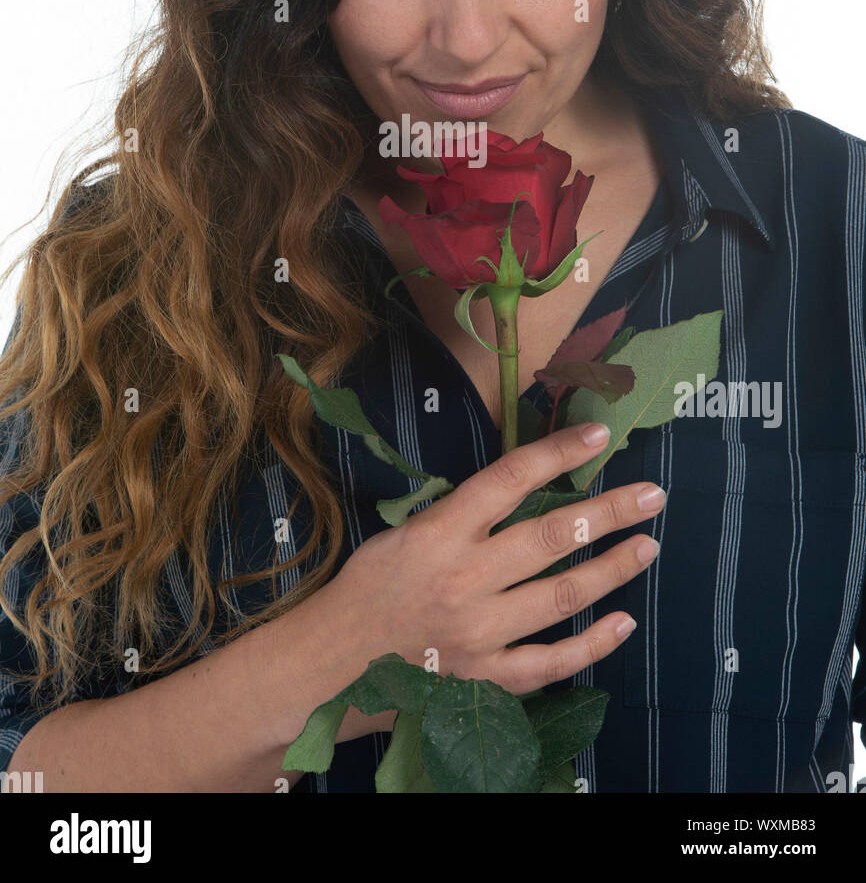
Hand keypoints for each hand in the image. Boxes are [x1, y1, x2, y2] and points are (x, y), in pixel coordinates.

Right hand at [331, 422, 662, 696]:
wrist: (335, 659)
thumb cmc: (370, 585)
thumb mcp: (406, 530)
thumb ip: (463, 512)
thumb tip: (526, 484)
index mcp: (440, 533)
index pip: (510, 479)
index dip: (558, 453)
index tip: (599, 436)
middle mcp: (464, 578)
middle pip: (551, 537)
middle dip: (609, 512)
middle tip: (652, 495)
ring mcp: (479, 632)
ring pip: (562, 596)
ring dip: (612, 570)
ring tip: (646, 547)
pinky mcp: (485, 678)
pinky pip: (551, 662)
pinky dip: (593, 644)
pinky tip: (623, 623)